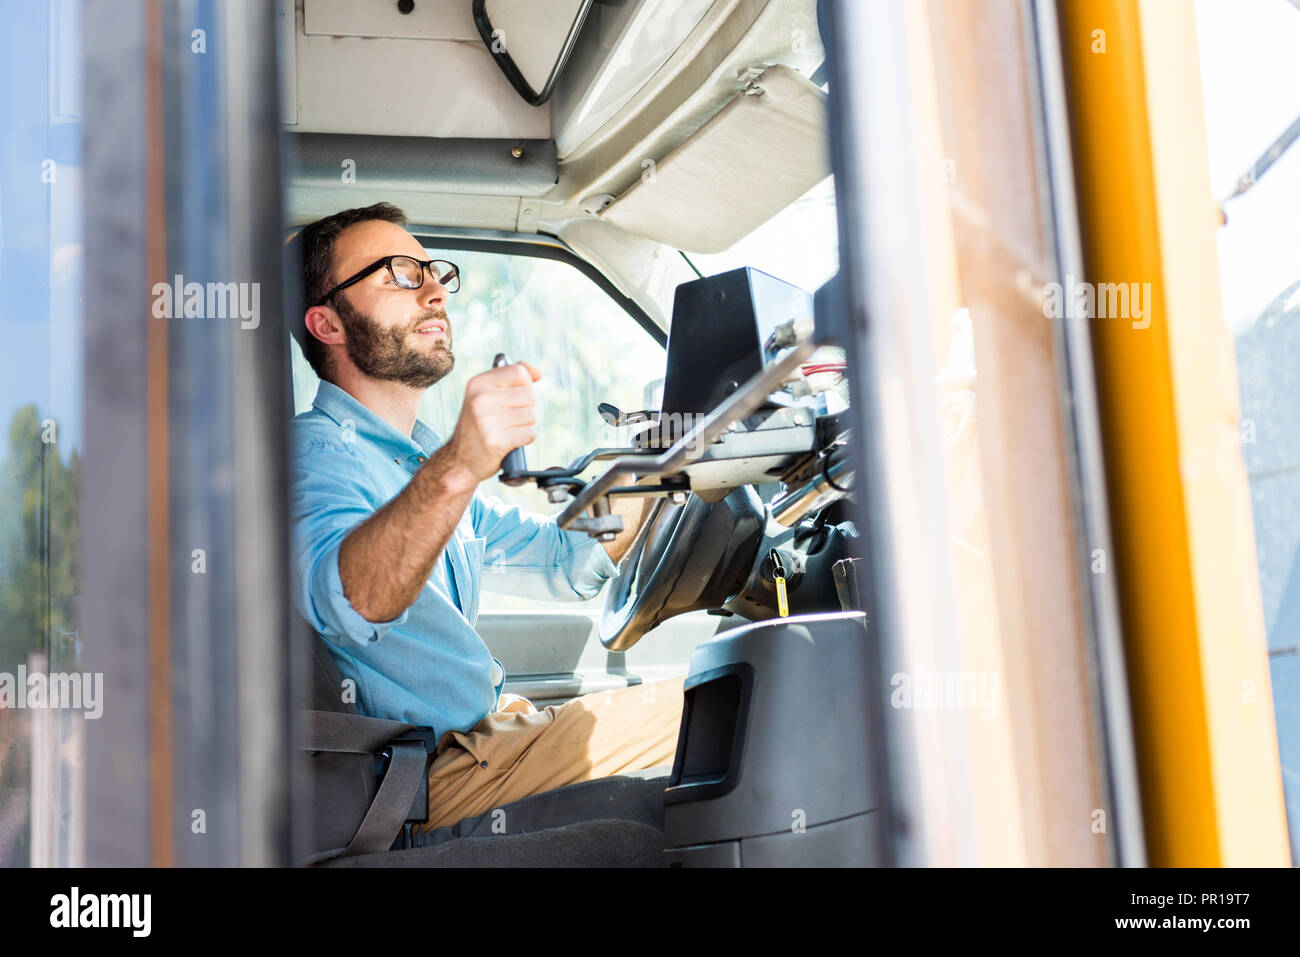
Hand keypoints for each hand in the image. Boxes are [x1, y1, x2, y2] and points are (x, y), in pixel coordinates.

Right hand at [444, 361, 541, 481]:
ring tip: (506, 431)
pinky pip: (529, 433)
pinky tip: (509, 442)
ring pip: (531, 415)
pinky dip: (524, 439)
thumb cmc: (478, 426)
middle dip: (526, 408)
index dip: (526, 384)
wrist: (459, 461)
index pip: (518, 372)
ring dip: (525, 425)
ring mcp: (486, 421)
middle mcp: (480, 400)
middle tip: (507, 419)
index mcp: (477, 384)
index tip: (517, 396)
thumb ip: (509, 378)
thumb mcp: (485, 396)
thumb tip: (537, 373)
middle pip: (529, 395)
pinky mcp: (496, 442)